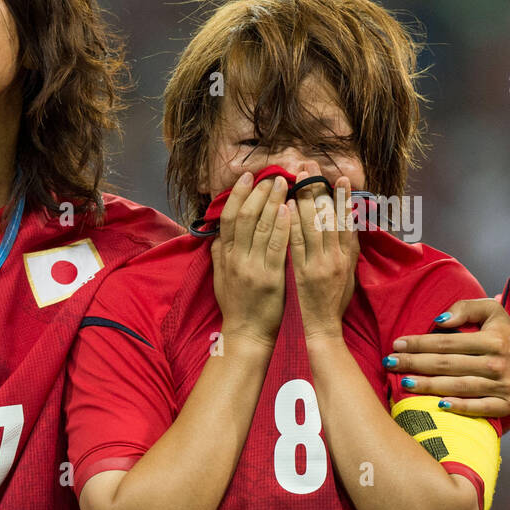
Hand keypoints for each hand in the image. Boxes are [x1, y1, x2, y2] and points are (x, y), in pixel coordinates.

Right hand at [211, 172, 290, 344]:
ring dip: (273, 201)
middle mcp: (236, 258)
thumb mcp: (221, 277)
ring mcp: (252, 267)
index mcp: (225, 256)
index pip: (229, 217)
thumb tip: (218, 232)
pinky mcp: (270, 278)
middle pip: (245, 216)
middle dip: (259, 192)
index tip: (248, 176)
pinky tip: (290, 209)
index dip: (238, 194)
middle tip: (272, 175)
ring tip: (285, 183)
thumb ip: (219, 253)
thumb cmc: (237, 306)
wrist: (247, 334)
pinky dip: (282, 225)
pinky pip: (276, 246)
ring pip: (261, 226)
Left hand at [288, 164, 358, 340]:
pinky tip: (288, 206)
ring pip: (315, 225)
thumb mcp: (348, 273)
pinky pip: (298, 243)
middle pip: (330, 217)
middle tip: (310, 166)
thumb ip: (348, 248)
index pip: (347, 221)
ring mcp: (321, 265)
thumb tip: (348, 223)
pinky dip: (294, 223)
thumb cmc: (333, 301)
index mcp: (348, 257)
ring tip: (298, 178)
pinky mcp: (304, 273)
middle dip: (320, 189)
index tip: (340, 177)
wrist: (322, 329)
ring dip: (307, 199)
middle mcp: (337, 258)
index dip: (344, 197)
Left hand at [385, 298, 509, 417]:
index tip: (397, 344)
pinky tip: (438, 405)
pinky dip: (460, 408)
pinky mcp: (506, 405)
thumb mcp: (490, 310)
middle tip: (390, 363)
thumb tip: (439, 320)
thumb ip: (465, 308)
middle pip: (448, 365)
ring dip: (428, 386)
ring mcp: (503, 386)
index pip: (447, 342)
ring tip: (404, 382)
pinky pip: (480, 409)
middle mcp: (498, 363)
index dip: (419, 343)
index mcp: (493, 339)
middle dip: (415, 363)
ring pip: (458, 387)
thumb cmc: (503, 333)